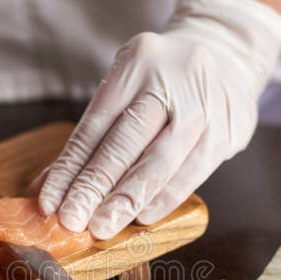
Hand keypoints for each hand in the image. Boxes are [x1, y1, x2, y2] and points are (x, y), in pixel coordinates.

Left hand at [37, 0, 280, 238]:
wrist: (230, 52)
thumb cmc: (164, 79)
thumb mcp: (127, 85)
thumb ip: (94, 135)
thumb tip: (52, 187)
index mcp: (137, 63)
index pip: (95, 124)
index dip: (70, 167)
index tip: (50, 201)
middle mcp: (172, 81)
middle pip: (125, 143)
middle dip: (94, 187)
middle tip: (71, 220)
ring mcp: (204, 106)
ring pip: (160, 162)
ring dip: (127, 200)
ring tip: (102, 227)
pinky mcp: (229, 130)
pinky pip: (191, 173)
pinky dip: (163, 198)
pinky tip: (141, 216)